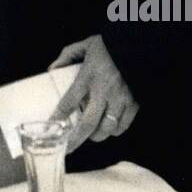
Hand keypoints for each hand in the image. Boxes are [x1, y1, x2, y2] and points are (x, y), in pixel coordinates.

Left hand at [50, 35, 137, 151]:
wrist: (141, 43)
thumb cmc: (111, 45)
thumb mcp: (85, 45)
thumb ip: (67, 56)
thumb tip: (52, 69)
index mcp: (88, 76)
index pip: (69, 102)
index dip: (58, 117)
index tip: (49, 128)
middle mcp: (104, 91)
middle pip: (87, 123)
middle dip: (76, 139)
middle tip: (68, 148)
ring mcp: (120, 99)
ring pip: (106, 129)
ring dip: (96, 136)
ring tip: (90, 135)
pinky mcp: (134, 103)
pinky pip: (123, 125)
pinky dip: (114, 131)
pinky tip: (109, 128)